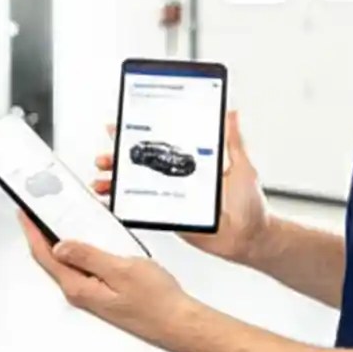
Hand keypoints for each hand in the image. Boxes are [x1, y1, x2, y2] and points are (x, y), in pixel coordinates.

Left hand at [17, 211, 194, 345]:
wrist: (177, 321)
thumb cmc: (155, 301)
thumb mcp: (120, 269)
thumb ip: (88, 255)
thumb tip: (61, 244)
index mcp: (79, 287)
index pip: (46, 256)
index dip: (32, 231)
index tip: (24, 213)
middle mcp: (82, 292)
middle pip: (52, 260)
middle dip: (41, 234)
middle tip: (35, 212)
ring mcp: (92, 293)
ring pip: (68, 262)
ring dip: (61, 240)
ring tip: (56, 219)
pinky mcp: (103, 291)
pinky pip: (84, 266)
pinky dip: (80, 249)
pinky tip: (87, 239)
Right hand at [93, 110, 271, 265]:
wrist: (250, 238)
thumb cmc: (250, 205)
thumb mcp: (243, 166)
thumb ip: (233, 141)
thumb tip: (232, 112)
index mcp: (192, 163)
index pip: (161, 143)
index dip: (138, 134)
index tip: (120, 125)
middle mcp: (178, 178)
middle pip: (140, 164)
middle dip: (117, 158)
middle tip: (105, 156)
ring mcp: (171, 198)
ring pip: (135, 187)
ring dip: (114, 182)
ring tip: (102, 180)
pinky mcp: (170, 218)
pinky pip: (141, 211)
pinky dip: (123, 206)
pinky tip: (111, 202)